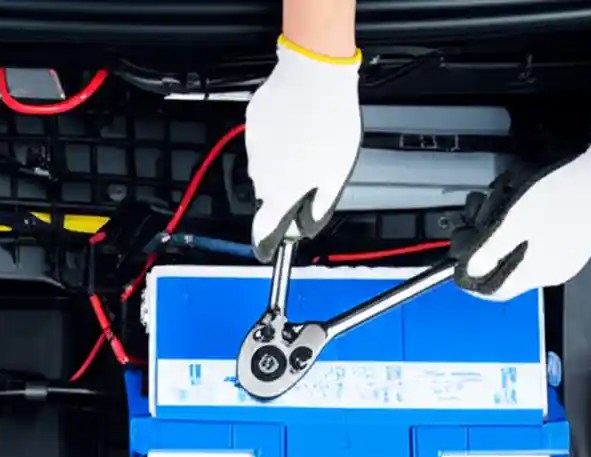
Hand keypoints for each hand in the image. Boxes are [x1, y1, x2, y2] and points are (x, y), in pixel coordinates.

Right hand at [245, 36, 361, 262]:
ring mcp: (254, 145)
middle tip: (309, 169)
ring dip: (282, 160)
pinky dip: (277, 136)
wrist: (315, 75)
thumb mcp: (337, 172)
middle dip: (285, 187)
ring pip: (265, 164)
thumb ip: (322, 203)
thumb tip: (311, 222)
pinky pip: (263, 138)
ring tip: (307, 140)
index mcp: (282, 190)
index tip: (266, 247)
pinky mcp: (252, 121)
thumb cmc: (330, 122)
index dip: (266, 241)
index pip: (264, 229)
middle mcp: (261, 172)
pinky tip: (297, 123)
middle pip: (268, 192)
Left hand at [452, 134, 590, 300]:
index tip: (463, 267)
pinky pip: (545, 250)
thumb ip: (490, 249)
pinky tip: (527, 219)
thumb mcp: (515, 221)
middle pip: (513, 276)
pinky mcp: (578, 245)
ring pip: (528, 261)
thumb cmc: (563, 196)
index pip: (498, 292)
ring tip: (501, 223)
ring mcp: (570, 260)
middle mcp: (555, 273)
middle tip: (479, 237)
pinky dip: (529, 240)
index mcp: (537, 273)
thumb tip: (471, 269)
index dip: (476, 282)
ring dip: (510, 246)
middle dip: (492, 258)